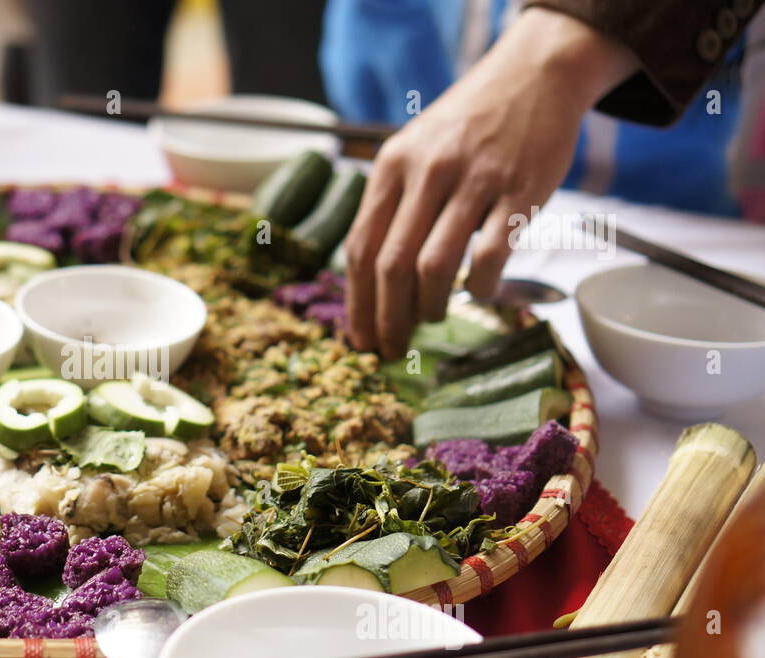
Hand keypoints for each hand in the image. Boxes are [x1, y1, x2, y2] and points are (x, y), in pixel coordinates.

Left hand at [343, 7, 639, 359]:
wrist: (532, 78)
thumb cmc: (467, 125)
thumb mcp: (413, 150)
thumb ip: (392, 204)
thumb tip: (371, 278)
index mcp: (392, 166)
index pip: (361, 246)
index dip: (357, 301)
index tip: (358, 337)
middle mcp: (427, 172)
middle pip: (391, 265)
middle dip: (386, 318)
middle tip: (390, 348)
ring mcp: (474, 182)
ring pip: (435, 266)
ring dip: (427, 307)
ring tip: (429, 319)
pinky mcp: (519, 192)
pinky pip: (488, 257)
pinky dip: (478, 288)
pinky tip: (476, 293)